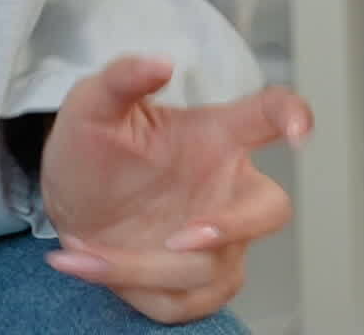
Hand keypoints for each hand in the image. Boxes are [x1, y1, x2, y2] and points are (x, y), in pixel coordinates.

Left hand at [40, 55, 307, 324]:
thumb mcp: (90, 106)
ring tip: (81, 247)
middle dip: (233, 228)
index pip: (267, 115)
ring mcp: (220, 241)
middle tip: (180, 236)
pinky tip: (83, 263)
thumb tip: (159, 62)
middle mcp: (228, 190)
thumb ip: (119, 77)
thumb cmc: (94, 149)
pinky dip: (128, 285)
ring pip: (209, 266)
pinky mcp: (198, 282)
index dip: (293, 117)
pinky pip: (181, 300)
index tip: (296, 130)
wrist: (67, 201)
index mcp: (214, 138)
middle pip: (271, 210)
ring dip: (141, 264)